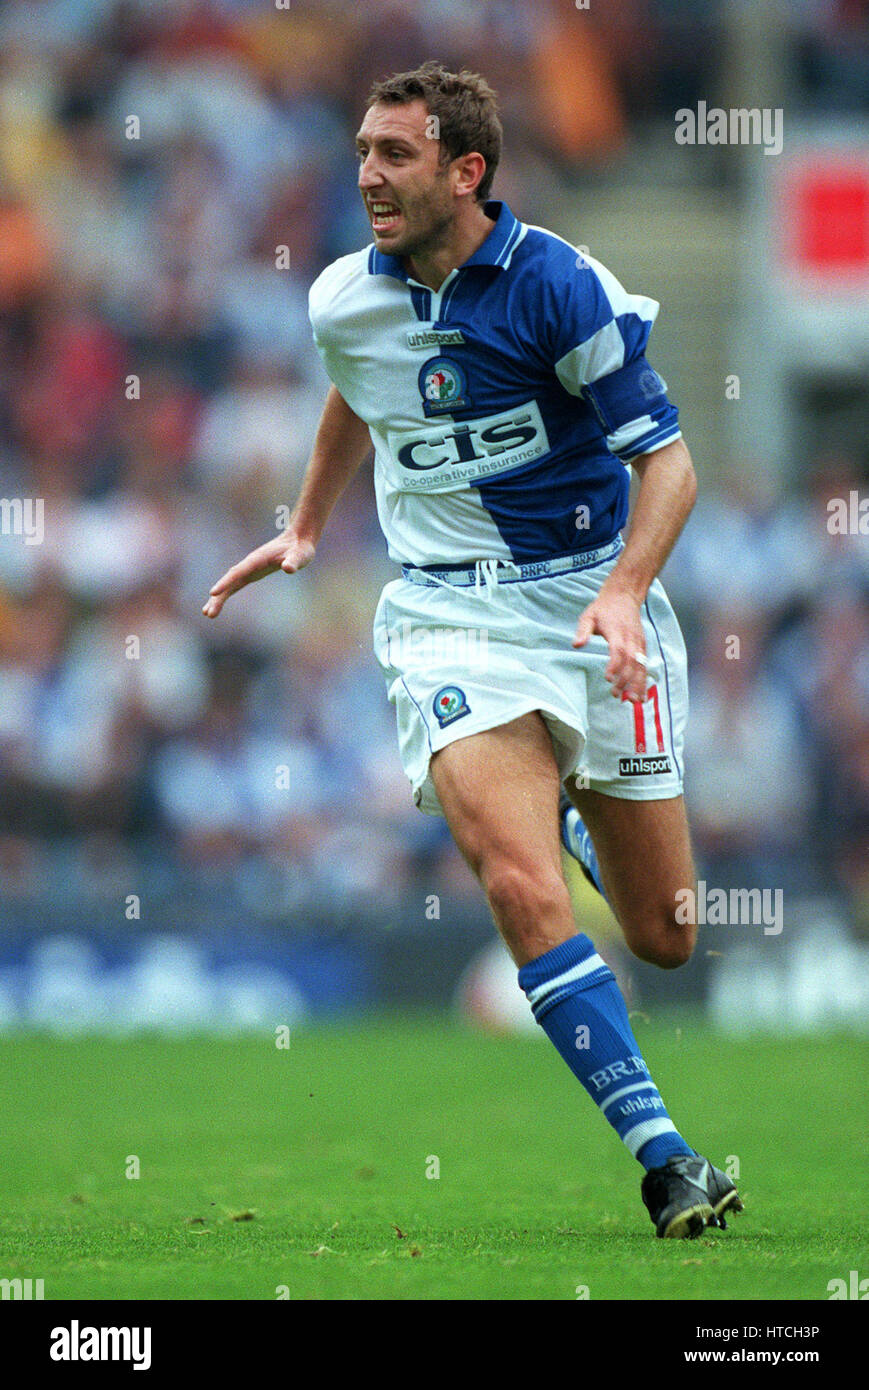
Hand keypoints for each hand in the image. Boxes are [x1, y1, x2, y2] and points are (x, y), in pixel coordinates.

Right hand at [202, 530, 315, 618]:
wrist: (297, 539)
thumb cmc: (300, 549)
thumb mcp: (301, 555)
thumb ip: (294, 561)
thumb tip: (288, 568)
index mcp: (257, 560)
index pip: (238, 572)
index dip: (225, 582)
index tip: (213, 592)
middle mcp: (249, 564)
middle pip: (230, 581)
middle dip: (218, 596)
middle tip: (208, 614)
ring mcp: (249, 568)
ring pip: (229, 583)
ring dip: (218, 597)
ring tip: (207, 613)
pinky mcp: (251, 573)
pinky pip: (235, 584)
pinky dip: (225, 593)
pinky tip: (216, 603)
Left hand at [573, 584, 646, 702]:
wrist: (624, 596)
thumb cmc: (603, 608)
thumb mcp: (588, 616)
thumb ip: (582, 630)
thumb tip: (576, 644)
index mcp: (618, 632)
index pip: (618, 651)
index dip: (614, 665)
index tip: (607, 678)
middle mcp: (631, 639)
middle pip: (632, 662)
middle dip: (626, 680)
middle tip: (617, 696)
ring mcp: (639, 643)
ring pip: (641, 666)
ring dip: (638, 684)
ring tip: (634, 702)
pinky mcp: (643, 646)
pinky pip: (645, 665)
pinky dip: (643, 680)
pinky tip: (641, 695)